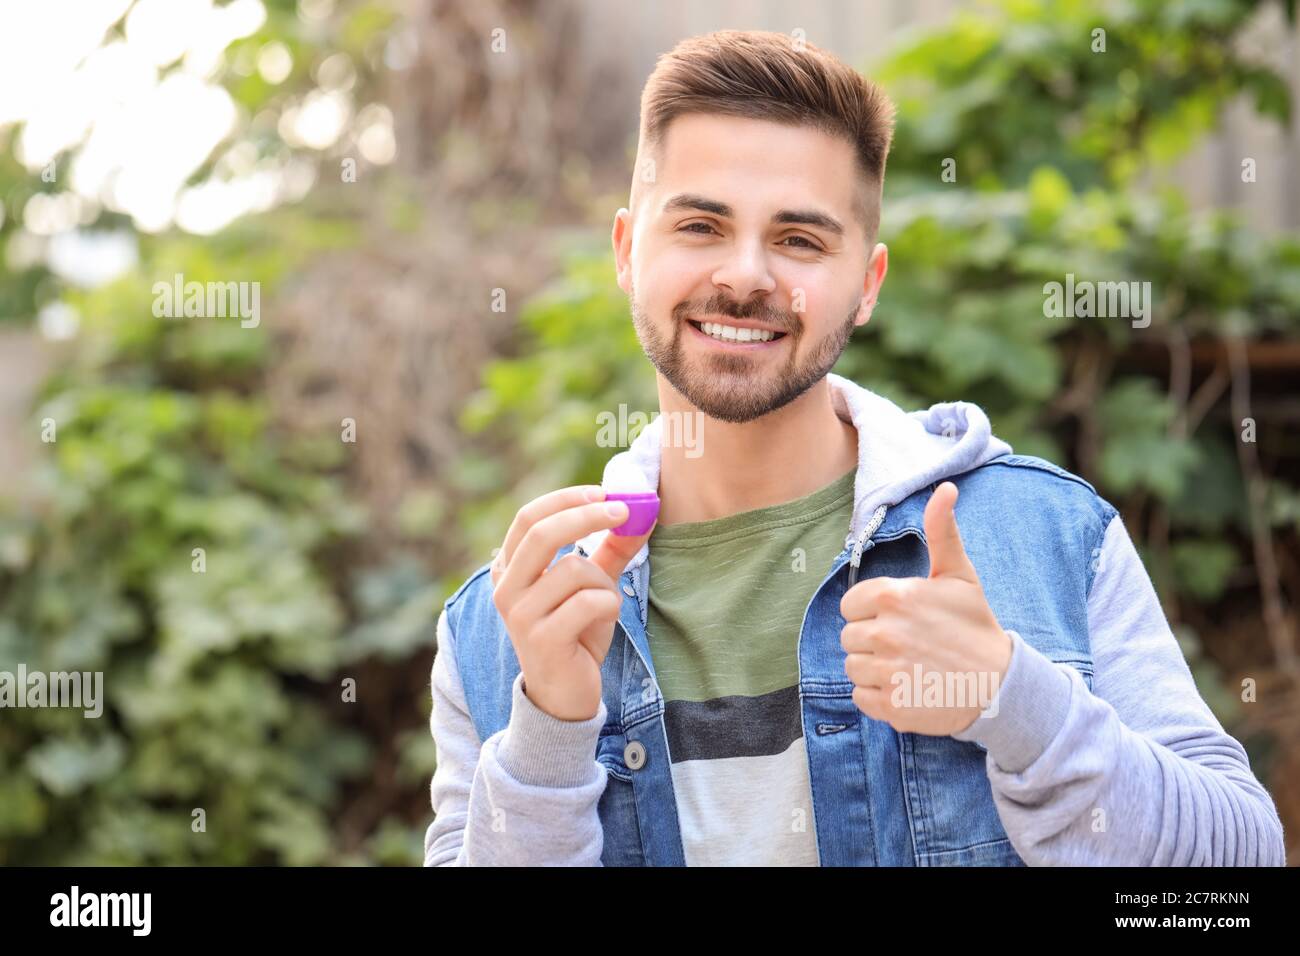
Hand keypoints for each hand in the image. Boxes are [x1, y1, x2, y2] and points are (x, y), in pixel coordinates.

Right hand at [491, 485, 655, 721]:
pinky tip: (602, 623)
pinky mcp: (542, 639)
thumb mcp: (592, 586)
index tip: (604, 492)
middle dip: (588, 516)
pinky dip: (608, 606)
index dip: (566, 499)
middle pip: (543, 532)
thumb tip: (641, 512)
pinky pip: (588, 602)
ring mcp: (520, 615)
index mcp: (510, 570)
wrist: (565, 696)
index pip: (529, 517)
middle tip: (624, 510)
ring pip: (574, 569)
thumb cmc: (576, 635)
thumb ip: (610, 550)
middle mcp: (506, 589)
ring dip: (604, 582)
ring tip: (604, 605)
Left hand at [840, 481, 1010, 734]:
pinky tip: (907, 687)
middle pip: (850, 636)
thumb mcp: (959, 575)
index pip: (850, 604)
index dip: (871, 611)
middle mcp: (885, 633)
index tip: (898, 618)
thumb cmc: (974, 626)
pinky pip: (861, 697)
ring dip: (874, 669)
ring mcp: (887, 672)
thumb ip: (942, 532)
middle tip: (909, 645)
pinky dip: (878, 696)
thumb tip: (946, 488)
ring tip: (909, 666)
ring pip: (853, 667)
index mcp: (894, 597)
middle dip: (873, 639)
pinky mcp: (890, 706)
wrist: (1000, 685)